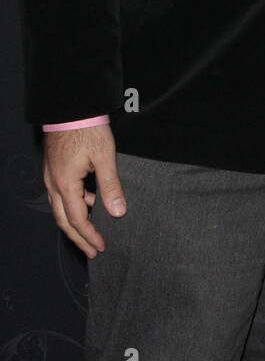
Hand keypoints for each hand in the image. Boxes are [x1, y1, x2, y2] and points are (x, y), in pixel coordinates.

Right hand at [43, 126, 125, 258]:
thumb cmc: (87, 129)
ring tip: (92, 232)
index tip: (100, 247)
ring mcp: (51, 177)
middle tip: (92, 251)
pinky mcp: (53, 170)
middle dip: (78, 238)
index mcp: (65, 185)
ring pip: (59, 210)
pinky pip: (60, 196)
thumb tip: (117, 212)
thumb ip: (111, 186)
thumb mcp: (104, 157)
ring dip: (75, 223)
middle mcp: (53, 184)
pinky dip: (73, 206)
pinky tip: (89, 203)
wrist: (70, 109)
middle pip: (63, 221)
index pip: (77, 220)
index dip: (89, 236)